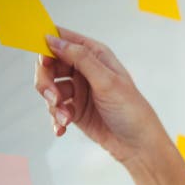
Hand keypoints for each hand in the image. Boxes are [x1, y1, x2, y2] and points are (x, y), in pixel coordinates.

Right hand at [34, 26, 168, 163]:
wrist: (139, 145)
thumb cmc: (132, 111)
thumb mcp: (107, 82)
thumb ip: (81, 58)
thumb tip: (53, 39)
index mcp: (96, 55)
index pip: (63, 40)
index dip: (48, 47)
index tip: (45, 62)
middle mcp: (85, 70)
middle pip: (50, 65)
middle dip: (46, 81)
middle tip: (53, 97)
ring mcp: (79, 90)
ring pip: (49, 88)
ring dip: (53, 103)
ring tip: (66, 117)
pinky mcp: (74, 110)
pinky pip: (54, 109)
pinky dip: (55, 118)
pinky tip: (62, 128)